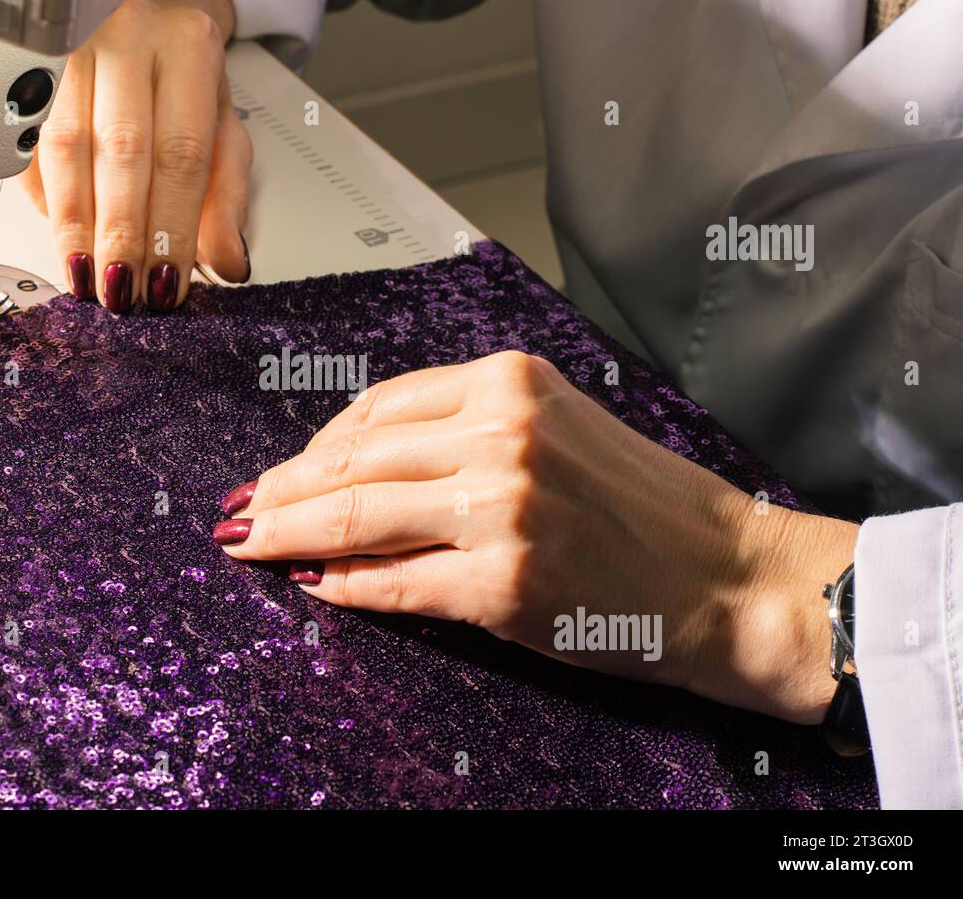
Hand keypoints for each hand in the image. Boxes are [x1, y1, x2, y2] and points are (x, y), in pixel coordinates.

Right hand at [21, 0, 249, 311]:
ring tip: (86, 278)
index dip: (170, 226)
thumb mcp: (221, 128)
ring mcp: (69, 45)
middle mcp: (127, 36)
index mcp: (187, 48)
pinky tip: (63, 238)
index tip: (164, 283)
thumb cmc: (180, 78)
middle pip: (121, 151)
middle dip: (120, 234)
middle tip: (121, 292)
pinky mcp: (27, 68)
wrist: (137, 17)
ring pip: (66, 148)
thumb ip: (227, 198)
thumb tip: (228, 264)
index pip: (181, 153)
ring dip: (75, 226)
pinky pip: (29, 145)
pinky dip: (46, 201)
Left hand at [213, 351, 857, 723]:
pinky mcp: (503, 582)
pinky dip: (345, 586)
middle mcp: (501, 433)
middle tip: (240, 510)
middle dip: (282, 489)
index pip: (378, 408)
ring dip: (289, 531)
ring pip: (357, 515)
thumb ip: (458, 438)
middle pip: (353, 459)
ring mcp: (501, 508)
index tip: (281, 469)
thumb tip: (347, 469)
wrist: (727, 577)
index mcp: (510, 380)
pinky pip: (393, 583)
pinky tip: (314, 584)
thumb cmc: (645, 505)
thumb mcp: (554, 432)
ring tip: (250, 542)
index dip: (316, 444)